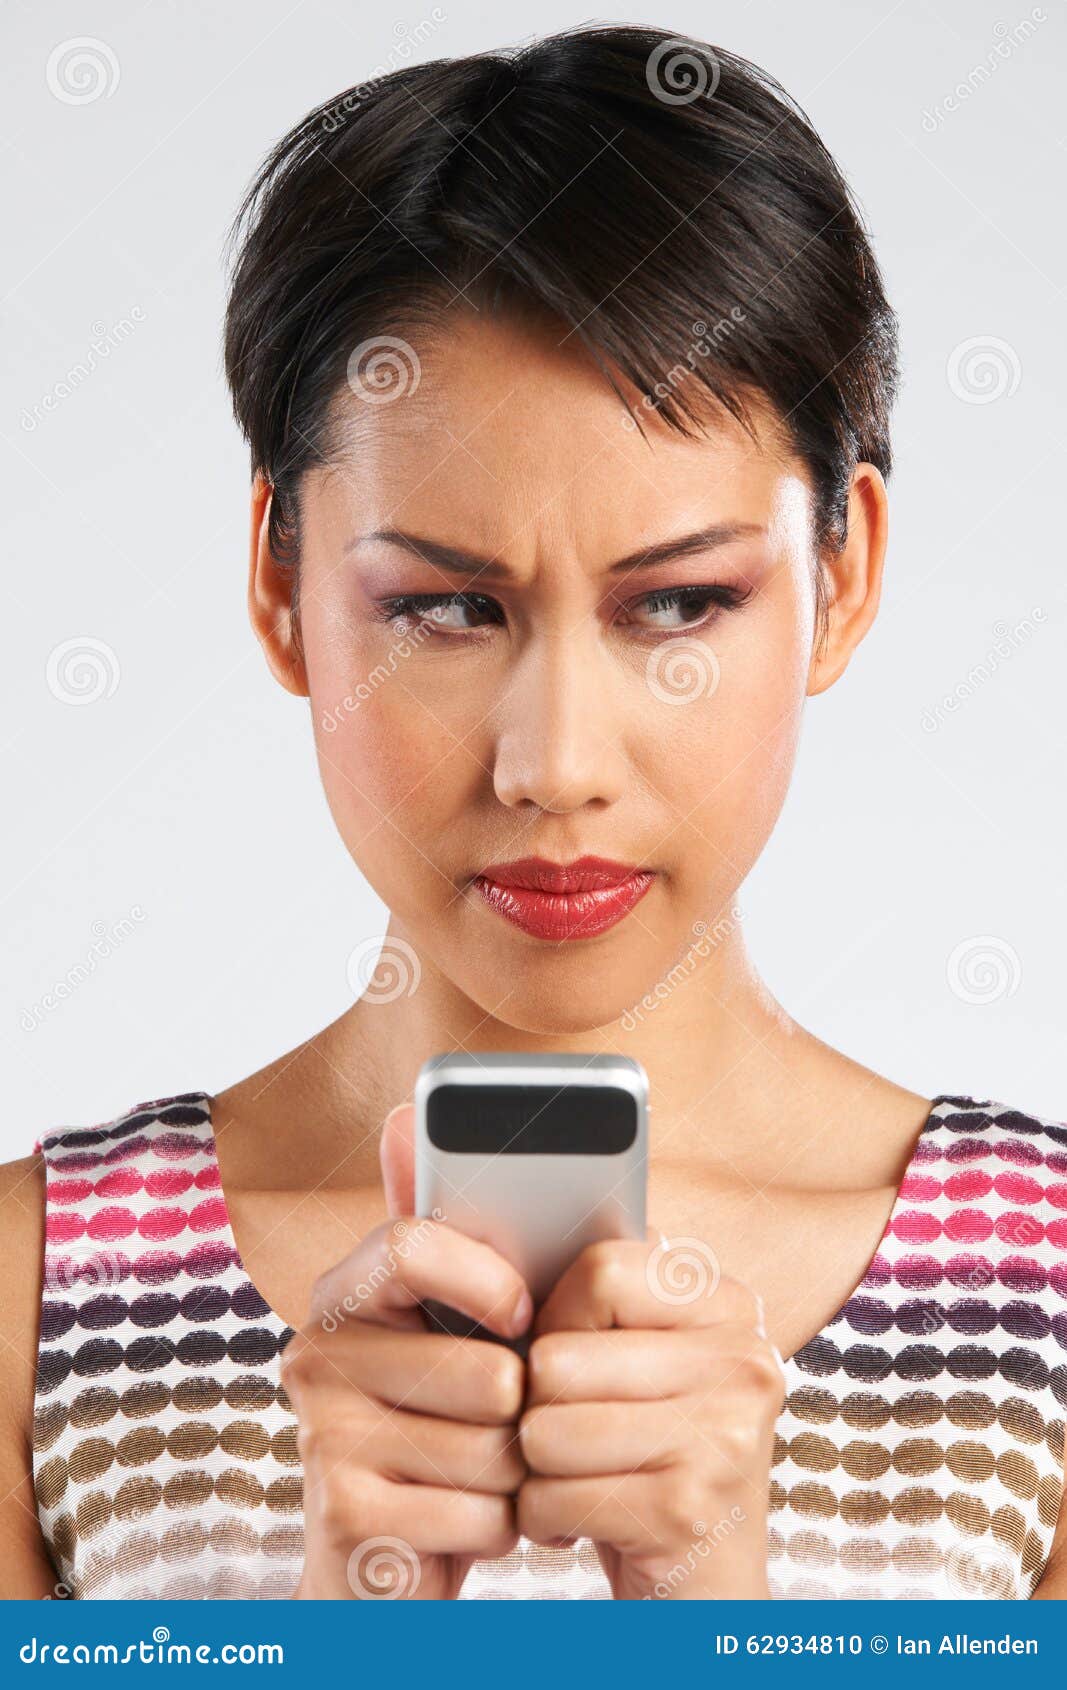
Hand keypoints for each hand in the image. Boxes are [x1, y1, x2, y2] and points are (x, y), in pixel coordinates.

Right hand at [282, 1105, 531, 1598]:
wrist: (394, 1575)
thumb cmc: (449, 1430)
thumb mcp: (462, 1327)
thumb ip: (454, 1230)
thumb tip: (399, 1112)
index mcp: (348, 1292)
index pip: (410, 1243)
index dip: (486, 1280)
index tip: (522, 1314)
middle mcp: (317, 1353)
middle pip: (482, 1366)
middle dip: (519, 1414)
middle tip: (497, 1427)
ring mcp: (322, 1437)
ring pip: (492, 1446)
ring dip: (513, 1477)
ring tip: (479, 1477)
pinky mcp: (345, 1518)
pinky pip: (480, 1513)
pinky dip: (496, 1531)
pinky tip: (462, 1526)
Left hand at [517, 1236, 785, 1598]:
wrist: (705, 1594)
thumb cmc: (648, 1462)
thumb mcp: (639, 1364)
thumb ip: (599, 1299)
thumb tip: (501, 1248)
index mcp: (729, 1307)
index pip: (600, 1269)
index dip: (555, 1318)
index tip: (567, 1361)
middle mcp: (742, 1362)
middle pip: (558, 1357)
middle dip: (536, 1410)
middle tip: (572, 1441)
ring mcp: (722, 1437)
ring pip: (544, 1430)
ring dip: (537, 1472)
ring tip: (579, 1481)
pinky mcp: (686, 1510)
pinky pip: (551, 1498)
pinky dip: (545, 1522)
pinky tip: (584, 1524)